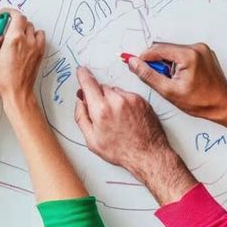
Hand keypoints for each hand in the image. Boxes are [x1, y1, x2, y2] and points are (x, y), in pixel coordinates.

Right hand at [0, 10, 44, 103]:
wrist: (18, 92)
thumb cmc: (4, 79)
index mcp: (14, 39)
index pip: (16, 16)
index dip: (10, 12)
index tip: (4, 14)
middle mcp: (27, 40)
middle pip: (24, 20)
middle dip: (15, 21)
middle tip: (7, 27)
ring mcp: (35, 46)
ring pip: (32, 28)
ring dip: (24, 28)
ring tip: (16, 36)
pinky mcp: (40, 52)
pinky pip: (39, 36)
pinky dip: (34, 35)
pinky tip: (26, 42)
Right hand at [75, 68, 196, 204]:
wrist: (148, 155)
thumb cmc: (120, 151)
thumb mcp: (92, 140)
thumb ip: (81, 117)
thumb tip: (79, 101)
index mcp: (101, 109)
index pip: (88, 83)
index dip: (83, 75)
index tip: (81, 71)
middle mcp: (116, 100)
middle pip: (101, 87)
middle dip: (98, 95)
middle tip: (101, 111)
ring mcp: (130, 98)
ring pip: (115, 91)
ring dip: (112, 98)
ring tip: (117, 118)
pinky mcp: (141, 99)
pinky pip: (127, 95)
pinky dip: (124, 102)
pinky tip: (127, 117)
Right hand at [126, 43, 226, 133]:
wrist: (224, 104)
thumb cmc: (201, 101)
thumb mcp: (169, 91)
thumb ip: (149, 75)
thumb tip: (134, 63)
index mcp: (188, 55)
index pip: (157, 49)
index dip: (143, 57)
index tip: (133, 63)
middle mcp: (196, 47)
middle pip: (165, 48)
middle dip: (157, 62)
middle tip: (158, 78)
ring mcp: (202, 49)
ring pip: (173, 51)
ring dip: (167, 63)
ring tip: (172, 80)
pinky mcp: (204, 52)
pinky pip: (183, 53)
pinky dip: (177, 63)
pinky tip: (181, 77)